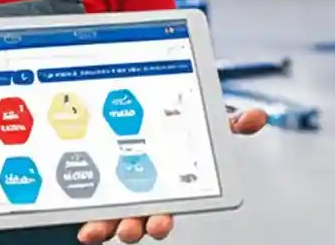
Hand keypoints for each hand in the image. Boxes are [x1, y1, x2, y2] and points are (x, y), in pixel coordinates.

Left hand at [76, 108, 268, 242]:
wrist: (140, 104)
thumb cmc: (178, 124)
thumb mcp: (204, 121)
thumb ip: (230, 121)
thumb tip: (258, 117)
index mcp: (168, 186)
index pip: (166, 209)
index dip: (161, 221)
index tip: (159, 223)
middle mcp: (142, 194)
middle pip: (136, 219)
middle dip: (133, 228)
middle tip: (128, 229)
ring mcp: (117, 190)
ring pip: (110, 215)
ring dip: (104, 226)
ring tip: (94, 231)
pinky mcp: (94, 183)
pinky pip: (87, 202)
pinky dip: (81, 212)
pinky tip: (76, 218)